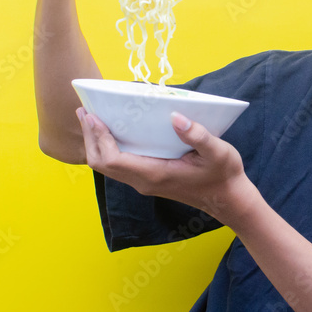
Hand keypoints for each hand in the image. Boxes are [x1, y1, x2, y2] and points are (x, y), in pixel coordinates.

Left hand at [77, 109, 260, 225]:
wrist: (228, 200)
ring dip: (96, 143)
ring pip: (107, 166)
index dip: (99, 138)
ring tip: (90, 118)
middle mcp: (144, 181)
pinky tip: (109, 132)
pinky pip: (117, 166)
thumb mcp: (218, 152)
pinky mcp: (147, 179)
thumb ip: (198, 135)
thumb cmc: (224, 175)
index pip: (113, 160)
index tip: (93, 116)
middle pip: (102, 164)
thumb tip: (175, 116)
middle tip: (84, 111)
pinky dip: (107, 148)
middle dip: (90, 138)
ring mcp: (144, 182)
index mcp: (155, 174)